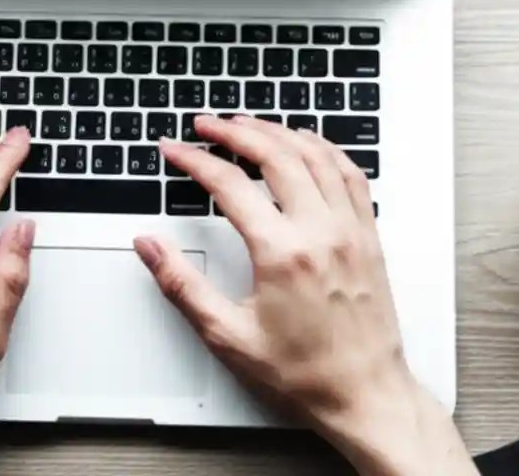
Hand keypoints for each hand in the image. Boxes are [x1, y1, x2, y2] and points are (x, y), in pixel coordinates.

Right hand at [136, 116, 477, 475]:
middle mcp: (321, 232)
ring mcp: (350, 230)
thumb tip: (149, 246)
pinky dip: (325, 149)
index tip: (175, 150)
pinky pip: (350, 175)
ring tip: (249, 124)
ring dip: (279, 131)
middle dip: (235, 131)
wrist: (365, 396)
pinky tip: (309, 145)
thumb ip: (182, 284)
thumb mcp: (228, 336)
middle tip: (207, 124)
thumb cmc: (304, 374)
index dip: (195, 161)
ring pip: (315, 156)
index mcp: (282, 253)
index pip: (229, 184)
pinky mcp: (369, 237)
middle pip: (275, 154)